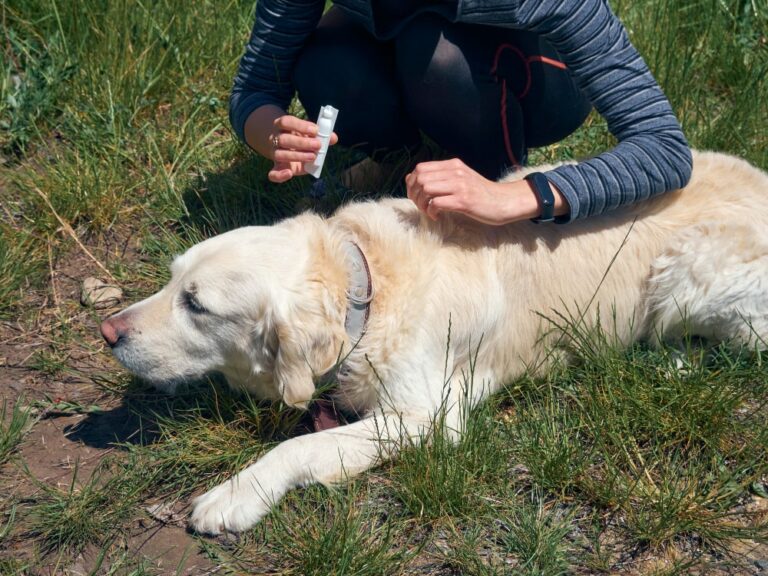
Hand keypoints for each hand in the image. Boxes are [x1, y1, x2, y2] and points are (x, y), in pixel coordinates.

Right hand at [267, 114, 338, 182]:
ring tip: (313, 156)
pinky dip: (279, 175)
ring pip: (280, 154)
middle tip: (318, 145)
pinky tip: (289, 174)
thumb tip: (333, 137)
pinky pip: (272, 173)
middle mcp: (275, 139)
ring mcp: (275, 153)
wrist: (288, 147)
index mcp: (282, 126)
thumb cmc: (301, 138)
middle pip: (283, 139)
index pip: (286, 122)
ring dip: (297, 156)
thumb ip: (321, 135)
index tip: (315, 130)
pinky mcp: (278, 168)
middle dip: (302, 142)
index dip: (300, 126)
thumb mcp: (310, 134)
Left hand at [406, 158, 569, 224]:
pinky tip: (437, 216)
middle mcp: (455, 172)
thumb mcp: (461, 178)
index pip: (420, 168)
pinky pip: (437, 203)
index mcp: (453, 165)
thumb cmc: (480, 194)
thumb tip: (415, 180)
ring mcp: (460, 185)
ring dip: (421, 203)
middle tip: (420, 205)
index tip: (416, 195)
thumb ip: (443, 177)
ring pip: (426, 188)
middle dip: (414, 194)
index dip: (412, 182)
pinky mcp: (464, 200)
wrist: (504, 201)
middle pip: (420, 177)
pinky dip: (431, 211)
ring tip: (428, 211)